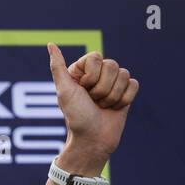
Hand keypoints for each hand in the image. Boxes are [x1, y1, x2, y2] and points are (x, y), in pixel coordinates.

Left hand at [47, 44, 138, 165]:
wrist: (92, 140)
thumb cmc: (76, 117)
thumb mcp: (64, 92)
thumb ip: (57, 68)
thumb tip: (50, 44)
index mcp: (82, 70)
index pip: (96, 57)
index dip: (91, 76)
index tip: (83, 91)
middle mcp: (98, 74)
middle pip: (112, 65)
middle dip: (102, 88)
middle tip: (93, 102)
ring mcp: (113, 83)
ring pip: (124, 74)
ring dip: (112, 96)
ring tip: (102, 107)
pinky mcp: (126, 92)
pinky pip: (134, 84)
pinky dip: (124, 99)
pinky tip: (114, 108)